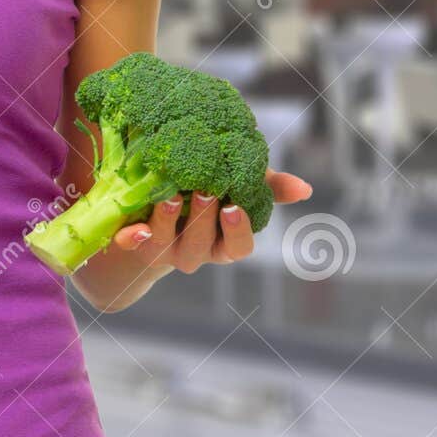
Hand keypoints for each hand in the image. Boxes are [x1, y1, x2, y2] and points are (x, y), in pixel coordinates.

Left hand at [113, 169, 313, 273]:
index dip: (237, 232)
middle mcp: (195, 251)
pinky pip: (131, 245)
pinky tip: (134, 228)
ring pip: (166, 245)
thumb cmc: (208, 193)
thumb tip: (305, 188)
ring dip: (168, 222)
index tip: (234, 208)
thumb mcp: (238, 186)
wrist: (157, 199)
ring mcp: (164, 249)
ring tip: (170, 197)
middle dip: (202, 220)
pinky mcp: (135, 241)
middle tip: (205, 191)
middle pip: (201, 245)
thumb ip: (267, 187)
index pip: (238, 248)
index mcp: (224, 243)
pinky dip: (131, 238)